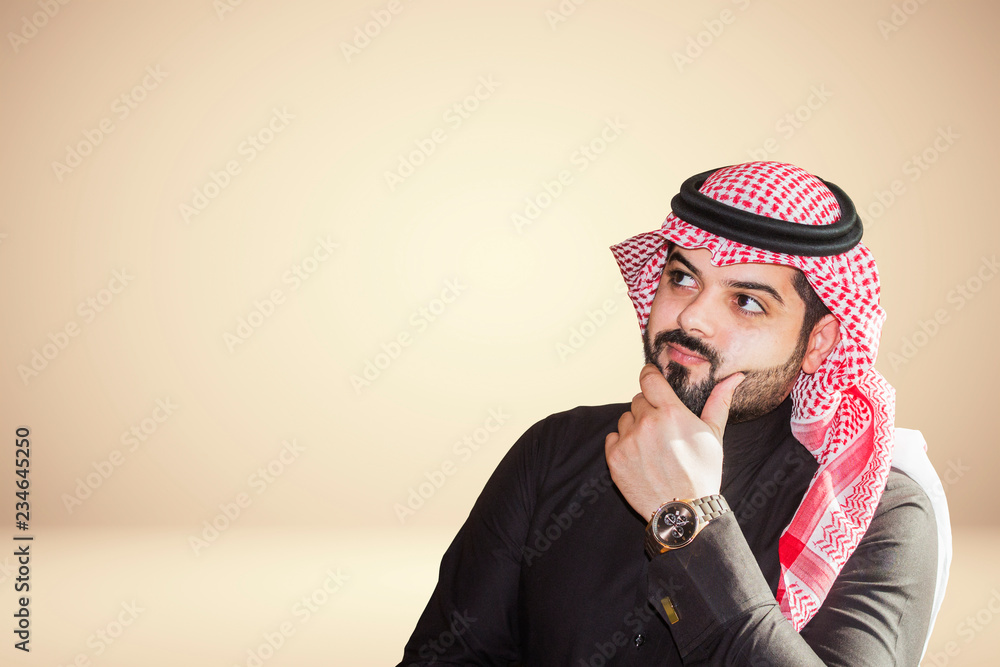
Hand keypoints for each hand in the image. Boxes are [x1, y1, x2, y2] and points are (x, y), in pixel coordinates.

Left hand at [604, 364, 744, 519]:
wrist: (683, 512)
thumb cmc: (702, 472)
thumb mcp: (714, 435)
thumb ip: (719, 402)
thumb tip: (734, 377)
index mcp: (670, 413)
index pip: (648, 377)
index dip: (649, 375)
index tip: (651, 379)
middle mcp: (646, 423)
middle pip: (638, 400)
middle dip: (648, 409)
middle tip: (662, 429)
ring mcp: (628, 441)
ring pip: (625, 419)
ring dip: (635, 427)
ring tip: (652, 447)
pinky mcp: (614, 458)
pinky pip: (613, 438)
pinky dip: (622, 444)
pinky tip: (639, 457)